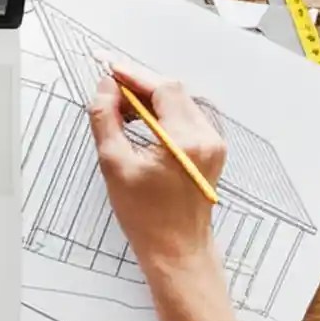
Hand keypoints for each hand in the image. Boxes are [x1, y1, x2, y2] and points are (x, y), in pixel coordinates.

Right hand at [87, 60, 225, 281]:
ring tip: (121, 111)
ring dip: (150, 100)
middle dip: (140, 86)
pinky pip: (185, 118)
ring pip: (179, 102)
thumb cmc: (146, 218)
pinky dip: (162, 114)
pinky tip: (140, 123)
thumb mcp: (115, 165)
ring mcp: (213, 143)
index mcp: (186, 141)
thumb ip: (106, 120)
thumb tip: (105, 88)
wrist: (178, 250)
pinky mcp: (211, 150)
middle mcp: (207, 137)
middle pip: (173, 91)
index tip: (110, 70)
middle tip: (111, 91)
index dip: (134, 75)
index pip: (162, 89)